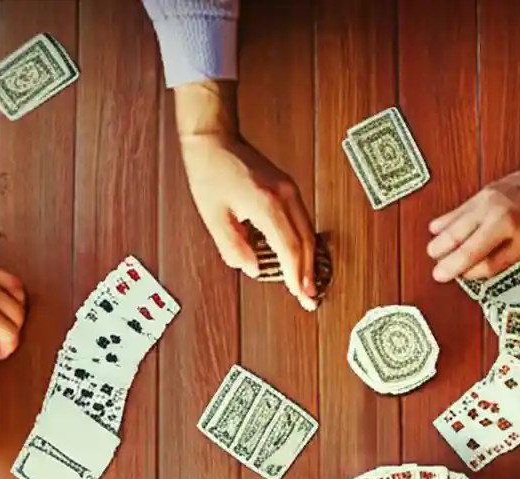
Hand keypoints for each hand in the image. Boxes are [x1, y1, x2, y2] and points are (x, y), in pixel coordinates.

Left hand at [180, 134, 317, 310]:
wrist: (215, 138)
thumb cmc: (210, 171)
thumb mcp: (213, 215)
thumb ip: (233, 246)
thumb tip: (252, 268)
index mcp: (266, 204)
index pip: (290, 248)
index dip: (296, 275)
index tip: (300, 294)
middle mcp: (285, 196)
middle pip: (306, 242)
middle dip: (309, 274)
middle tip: (309, 298)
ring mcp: (290, 189)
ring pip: (309, 232)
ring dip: (310, 260)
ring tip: (307, 283)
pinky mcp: (288, 187)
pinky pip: (304, 220)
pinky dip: (305, 242)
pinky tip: (301, 257)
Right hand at [427, 164, 519, 282]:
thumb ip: (498, 261)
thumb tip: (470, 272)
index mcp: (504, 225)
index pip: (471, 251)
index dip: (453, 266)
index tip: (441, 276)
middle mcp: (488, 210)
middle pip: (455, 235)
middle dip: (441, 254)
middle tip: (435, 270)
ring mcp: (481, 199)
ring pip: (451, 223)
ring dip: (439, 240)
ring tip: (434, 253)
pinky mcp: (478, 193)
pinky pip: (456, 210)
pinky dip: (444, 222)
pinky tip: (436, 231)